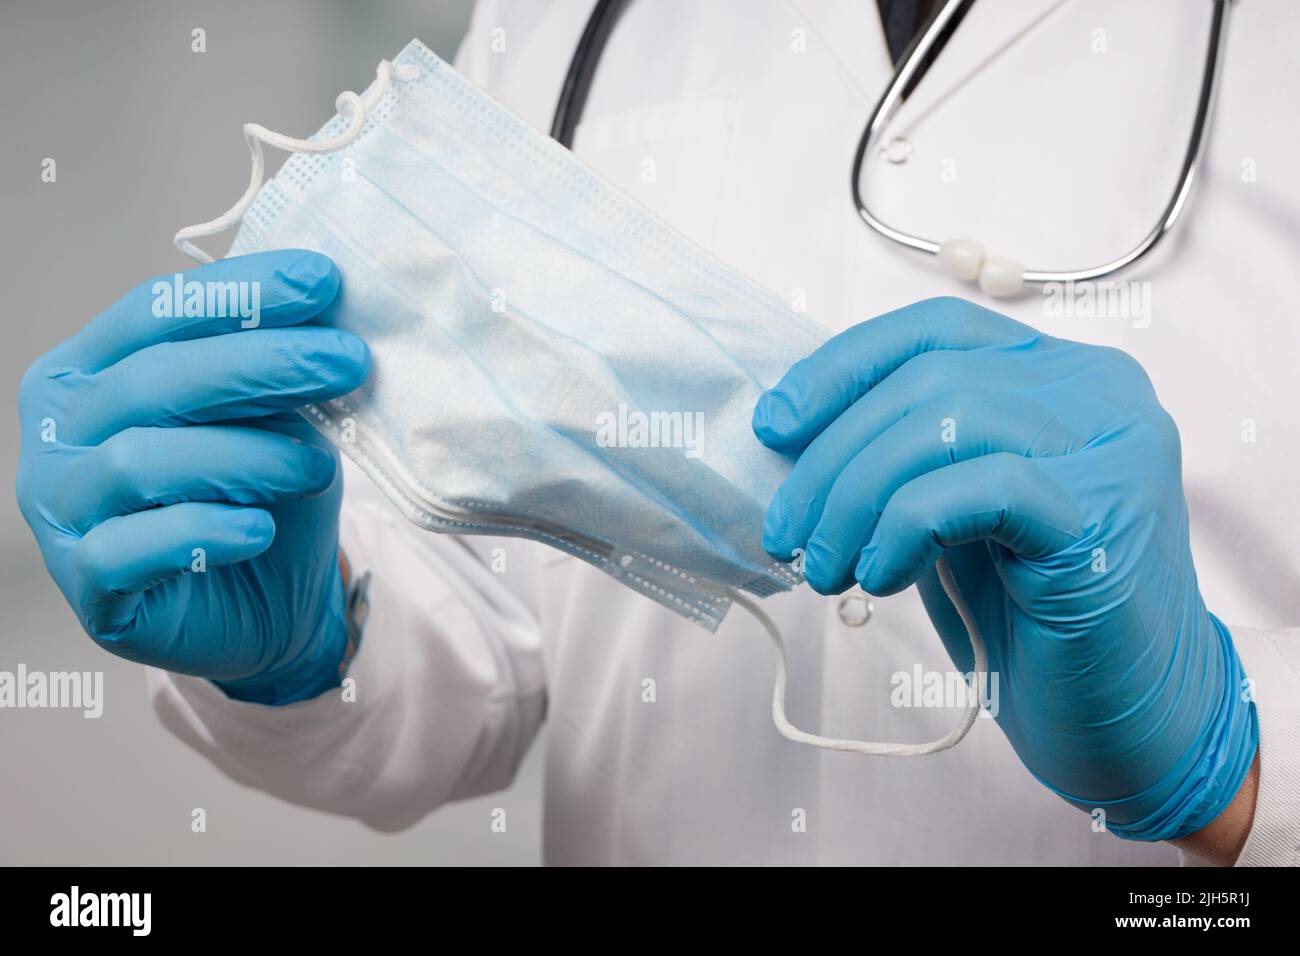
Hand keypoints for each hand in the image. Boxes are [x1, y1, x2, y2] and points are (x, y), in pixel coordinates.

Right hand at [16, 250, 369, 703]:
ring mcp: (62, 509)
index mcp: (93, 368)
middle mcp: (61, 430)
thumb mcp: (279, 419)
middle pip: (153, 379)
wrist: (267, 610)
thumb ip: (278, 371)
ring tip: (319, 466)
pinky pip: (130, 550)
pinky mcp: (87, 587)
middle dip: (260, 363)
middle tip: (347, 360)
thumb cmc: (261, 494)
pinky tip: (258, 528)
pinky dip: (200, 531)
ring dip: (244, 455)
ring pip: (141, 462)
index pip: (155, 311)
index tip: (323, 281)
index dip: (238, 292)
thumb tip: (327, 308)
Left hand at [754, 297, 1256, 841]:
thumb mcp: (950, 509)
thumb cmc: (1026, 614)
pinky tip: (883, 577)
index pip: (935, 330)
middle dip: (833, 457)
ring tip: (826, 568)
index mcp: (1059, 374)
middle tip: (785, 532)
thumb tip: (791, 429)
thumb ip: (906, 453)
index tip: (775, 427)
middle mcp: (1098, 392)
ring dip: (857, 497)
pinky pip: (981, 486)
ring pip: (948, 420)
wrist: (1122, 718)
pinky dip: (906, 527)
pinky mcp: (1106, 515)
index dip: (843, 367)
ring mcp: (1112, 448)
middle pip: (930, 378)